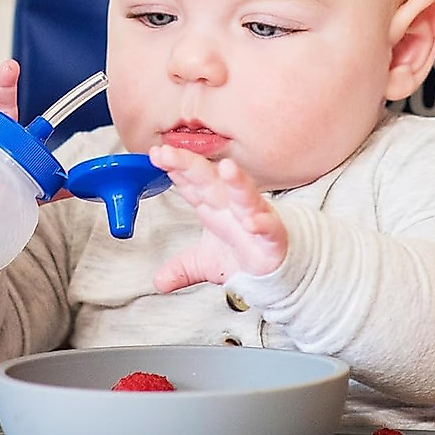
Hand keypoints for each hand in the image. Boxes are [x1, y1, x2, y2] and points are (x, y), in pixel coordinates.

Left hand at [149, 147, 287, 291]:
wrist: (277, 266)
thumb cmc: (244, 251)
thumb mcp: (205, 263)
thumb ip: (181, 268)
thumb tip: (159, 281)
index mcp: (213, 207)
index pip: (190, 184)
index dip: (174, 168)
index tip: (156, 154)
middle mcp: (231, 207)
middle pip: (210, 180)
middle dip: (190, 165)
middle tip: (169, 153)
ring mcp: (254, 218)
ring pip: (245, 195)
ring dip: (237, 181)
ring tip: (226, 168)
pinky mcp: (274, 236)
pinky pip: (269, 227)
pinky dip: (262, 223)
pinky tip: (251, 221)